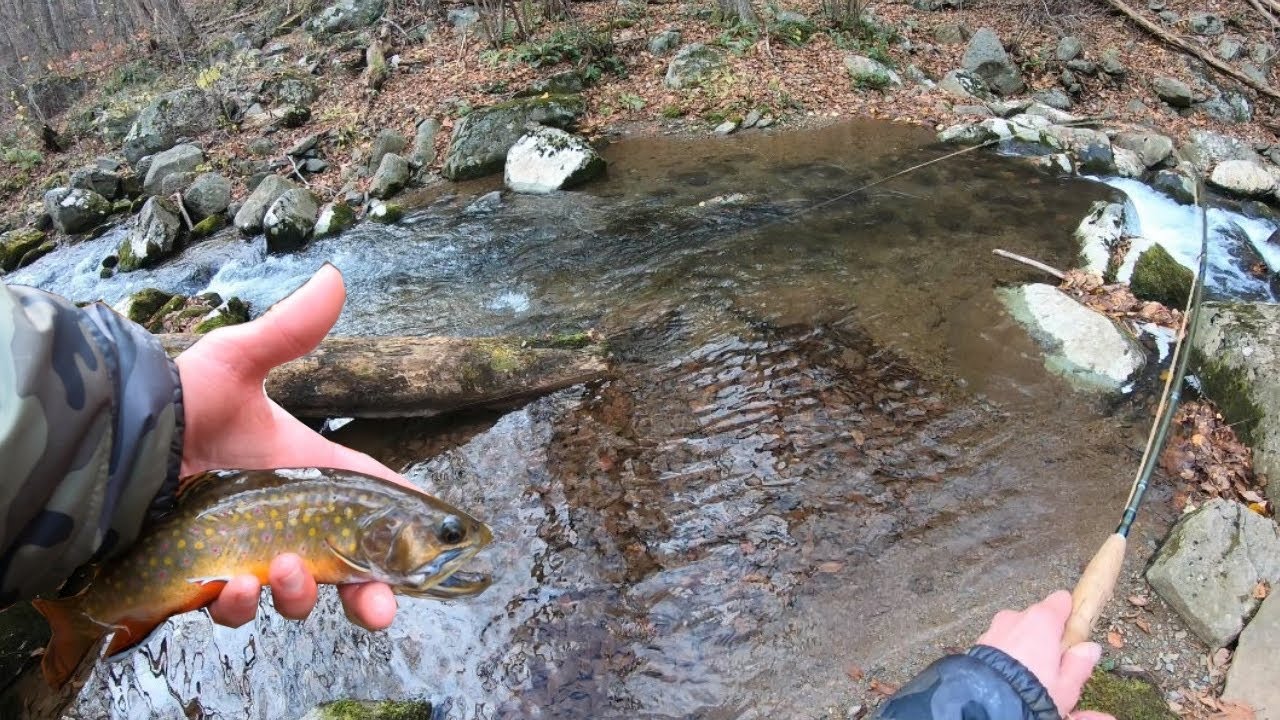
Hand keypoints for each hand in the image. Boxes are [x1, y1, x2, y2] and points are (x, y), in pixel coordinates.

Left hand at [175, 263, 410, 631]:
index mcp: (304, 469)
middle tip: (381, 608)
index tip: (435, 539)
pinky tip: (235, 584)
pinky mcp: (206, 579)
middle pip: (345, 568)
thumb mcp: (236, 362)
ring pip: (295, 594)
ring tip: (286, 572)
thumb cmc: (177, 399)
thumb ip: (289, 331)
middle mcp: (284, 517)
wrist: (111, 443)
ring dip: (301, 594)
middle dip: (371, 595)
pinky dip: (243, 603)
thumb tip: (334, 277)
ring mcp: (247, 551)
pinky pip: (237, 607)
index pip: (368, 494)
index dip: (403, 517)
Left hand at [976, 591, 1114, 719]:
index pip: (1061, 601)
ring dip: (1024, 647)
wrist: (988, 702)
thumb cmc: (1031, 692)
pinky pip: (1000, 643)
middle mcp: (1015, 617)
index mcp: (1041, 620)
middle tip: (1052, 666)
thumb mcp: (1066, 685)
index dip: (1069, 616)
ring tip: (1030, 674)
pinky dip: (1007, 654)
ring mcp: (994, 628)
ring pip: (1017, 632)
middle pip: (1038, 619)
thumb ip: (1080, 663)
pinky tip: (1010, 675)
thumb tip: (1090, 649)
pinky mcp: (979, 643)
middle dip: (1045, 637)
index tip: (1074, 635)